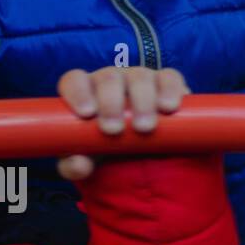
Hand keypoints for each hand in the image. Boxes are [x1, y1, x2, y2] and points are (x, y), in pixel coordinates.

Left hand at [56, 65, 190, 180]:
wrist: (144, 156)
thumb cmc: (107, 153)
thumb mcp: (88, 163)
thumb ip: (75, 167)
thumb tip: (78, 164)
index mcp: (86, 92)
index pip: (74, 80)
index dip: (78, 92)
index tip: (86, 114)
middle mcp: (111, 80)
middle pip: (108, 78)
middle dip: (110, 102)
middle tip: (113, 130)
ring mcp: (139, 78)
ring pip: (139, 77)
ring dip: (141, 101)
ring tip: (143, 128)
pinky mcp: (167, 82)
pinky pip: (170, 77)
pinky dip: (169, 90)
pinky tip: (168, 107)